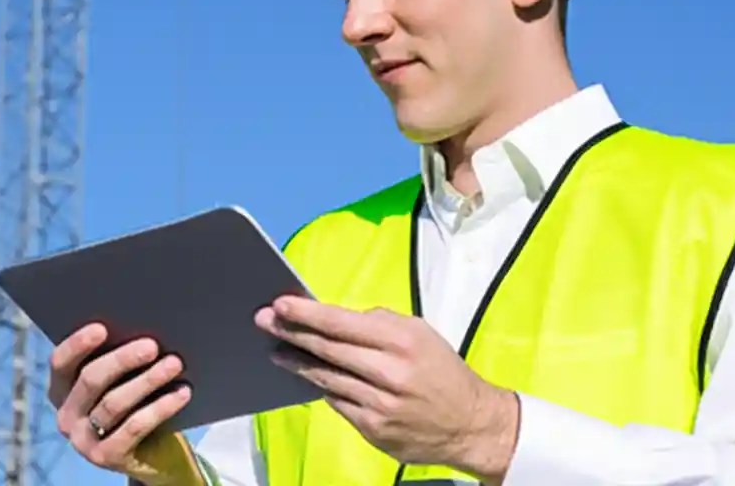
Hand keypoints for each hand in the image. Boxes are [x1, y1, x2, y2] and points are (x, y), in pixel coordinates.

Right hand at [48, 323, 201, 485]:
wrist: (150, 453)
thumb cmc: (135, 402)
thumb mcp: (120, 381)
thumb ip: (117, 360)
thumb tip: (141, 329)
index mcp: (62, 389)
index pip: (61, 362)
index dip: (78, 344)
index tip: (102, 328)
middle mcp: (66, 415)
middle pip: (91, 380)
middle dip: (122, 359)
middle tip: (152, 345)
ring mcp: (83, 440)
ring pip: (114, 403)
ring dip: (147, 380)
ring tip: (174, 363)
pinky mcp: (106, 456)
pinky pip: (134, 427)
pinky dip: (160, 407)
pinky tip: (181, 393)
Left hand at [256, 296, 519, 482]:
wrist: (471, 424)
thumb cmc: (442, 371)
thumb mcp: (420, 333)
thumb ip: (379, 322)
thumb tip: (336, 319)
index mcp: (401, 342)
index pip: (342, 324)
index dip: (307, 313)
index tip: (280, 304)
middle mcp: (389, 374)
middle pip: (327, 350)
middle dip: (291, 333)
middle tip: (263, 321)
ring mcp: (379, 405)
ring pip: (326, 379)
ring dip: (297, 363)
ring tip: (276, 349)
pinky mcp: (374, 430)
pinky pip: (338, 403)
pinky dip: (323, 388)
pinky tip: (308, 376)